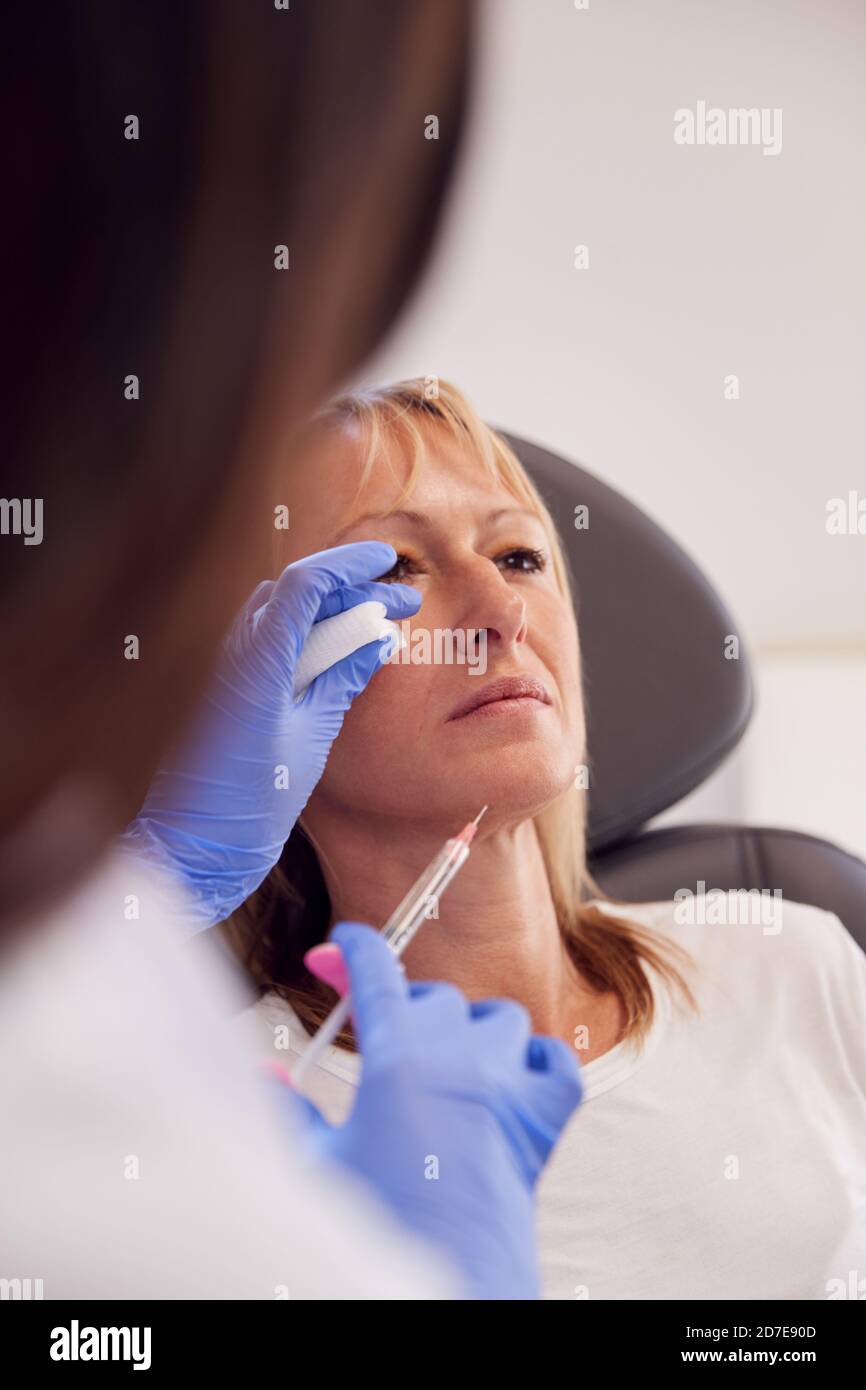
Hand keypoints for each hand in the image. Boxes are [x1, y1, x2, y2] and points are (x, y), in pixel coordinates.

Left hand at [119, 543, 418, 929]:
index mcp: (256, 660)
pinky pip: (269, 644)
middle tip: (402, 604)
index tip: (389, 562)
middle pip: (293, 592)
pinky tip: (340, 653)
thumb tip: (377, 638)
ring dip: (329, 610)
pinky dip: (307, 637)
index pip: (304, 583)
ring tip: (378, 623)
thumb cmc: (250, 803)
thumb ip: (341, 680)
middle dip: (350, 588)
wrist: (194, 849)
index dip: (349, 564)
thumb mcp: (310, 738)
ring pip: (280, 614)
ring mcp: (224, 670)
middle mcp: (233, 653)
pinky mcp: (224, 690)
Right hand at [290, 922, 583, 1299]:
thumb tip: (264, 1073)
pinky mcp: (542, 1121)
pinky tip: (514, 1077)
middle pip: (435, 997)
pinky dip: (538, 1062)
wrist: (444, 1284)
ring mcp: (506, 1086)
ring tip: (446, 1062)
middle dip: (405, 1008)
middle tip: (381, 1038)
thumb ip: (286, 1109)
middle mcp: (456, 1059)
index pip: (376, 972)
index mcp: (395, 1060)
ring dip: (472, 1030)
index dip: (355, 949)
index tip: (345, 942)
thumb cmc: (374, 1227)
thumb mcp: (314, 1164)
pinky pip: (555, 1064)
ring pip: (499, 1019)